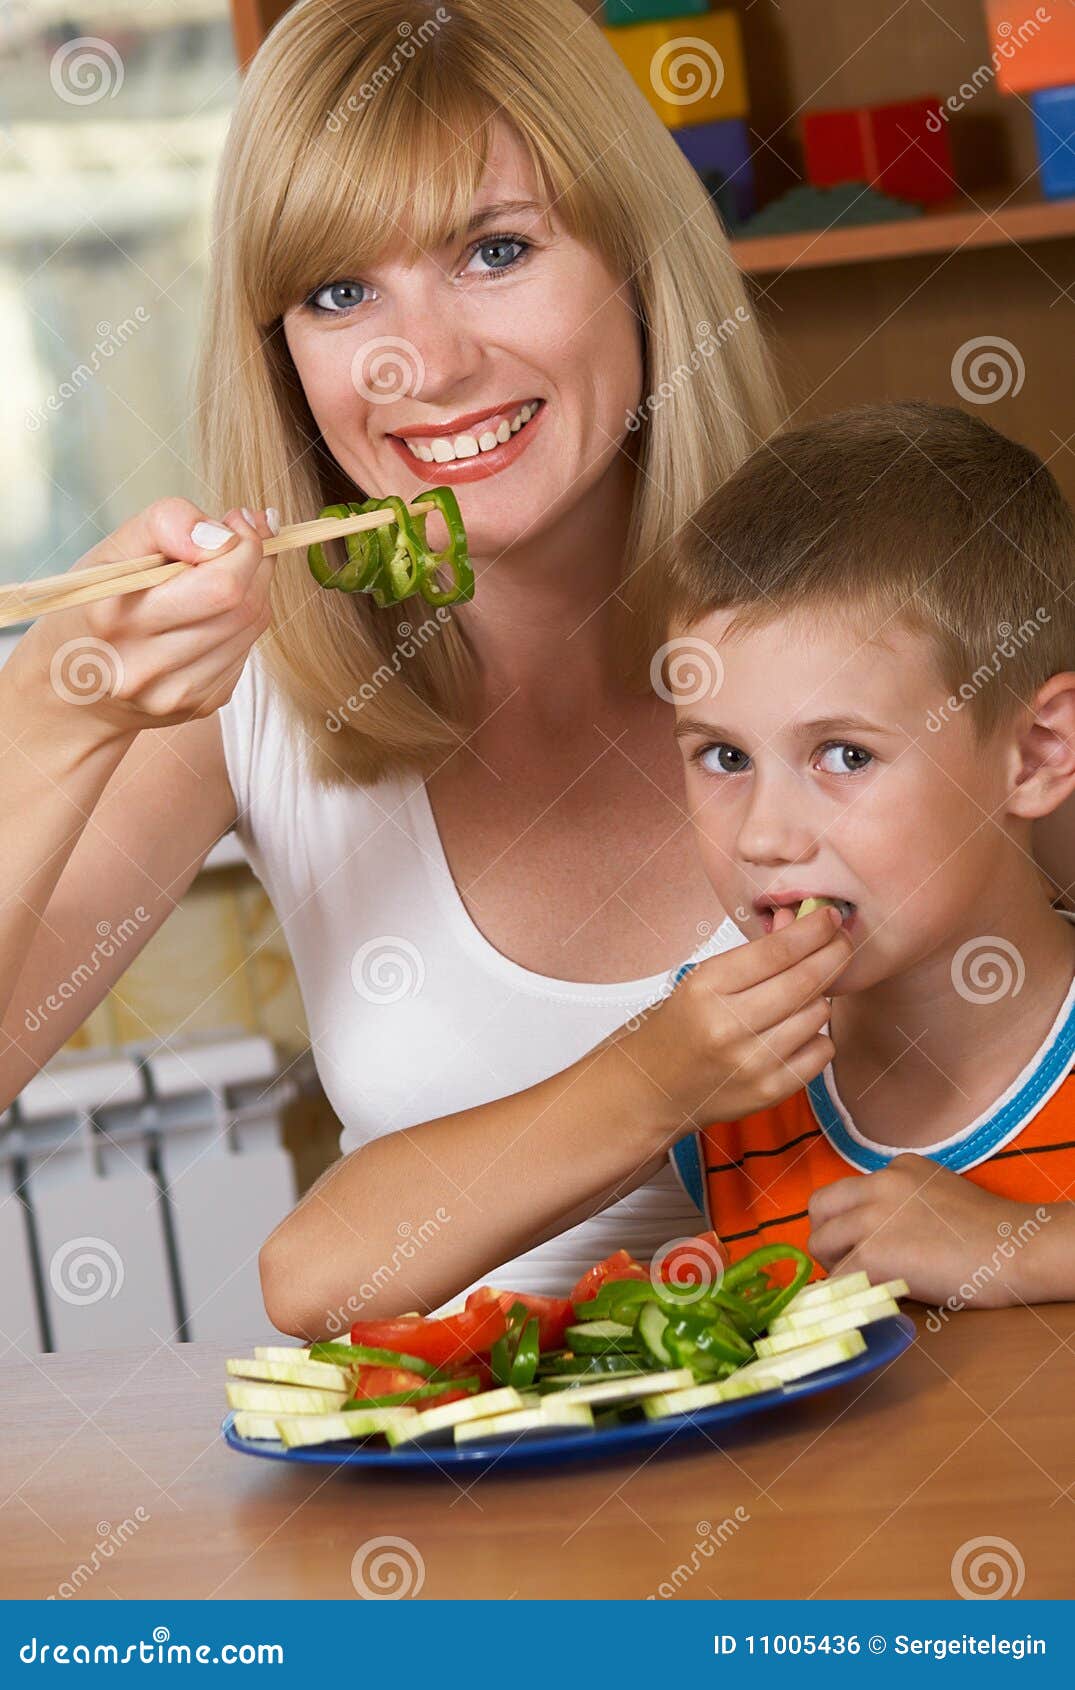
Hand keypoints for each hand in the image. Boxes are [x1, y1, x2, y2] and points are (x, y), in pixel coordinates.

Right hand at [19, 498, 277, 740]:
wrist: (71, 684)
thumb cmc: (95, 603)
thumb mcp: (111, 551)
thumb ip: (164, 524)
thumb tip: (223, 534)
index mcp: (116, 617)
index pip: (220, 585)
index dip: (240, 545)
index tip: (234, 522)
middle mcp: (144, 666)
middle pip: (243, 605)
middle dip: (256, 561)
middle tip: (244, 537)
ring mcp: (175, 693)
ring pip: (252, 627)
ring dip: (255, 587)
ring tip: (231, 566)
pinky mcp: (198, 706)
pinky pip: (245, 651)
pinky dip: (243, 621)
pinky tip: (218, 608)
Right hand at [614, 904, 851, 1133]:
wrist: (654, 1087)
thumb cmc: (682, 1025)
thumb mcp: (704, 979)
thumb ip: (756, 953)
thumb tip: (801, 921)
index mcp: (706, 988)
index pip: (777, 951)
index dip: (813, 930)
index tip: (830, 917)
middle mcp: (728, 1026)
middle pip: (806, 980)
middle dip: (834, 954)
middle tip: (841, 942)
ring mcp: (751, 1063)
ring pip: (819, 1014)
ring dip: (819, 998)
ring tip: (800, 996)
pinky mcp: (770, 1091)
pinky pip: (822, 1050)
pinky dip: (817, 1035)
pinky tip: (796, 1032)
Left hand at [808, 1153, 1045, 1306]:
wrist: (1014, 1250)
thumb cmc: (991, 1235)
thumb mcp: (939, 1196)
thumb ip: (903, 1205)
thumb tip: (875, 1237)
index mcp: (898, 1168)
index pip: (847, 1192)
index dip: (847, 1221)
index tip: (859, 1244)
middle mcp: (878, 1184)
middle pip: (819, 1207)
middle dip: (827, 1237)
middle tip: (848, 1264)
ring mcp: (872, 1216)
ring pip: (820, 1242)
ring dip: (835, 1265)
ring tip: (865, 1282)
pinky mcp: (872, 1252)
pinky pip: (838, 1277)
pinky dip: (847, 1291)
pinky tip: (871, 1296)